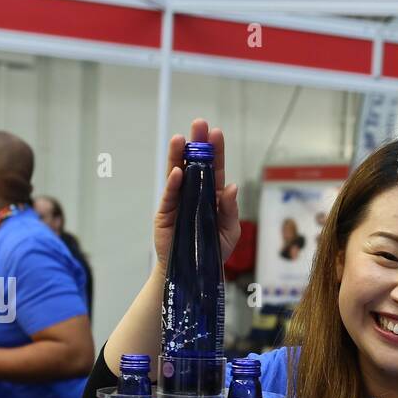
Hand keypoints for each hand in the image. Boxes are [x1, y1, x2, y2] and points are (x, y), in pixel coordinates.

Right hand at [152, 118, 240, 275]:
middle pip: (195, 164)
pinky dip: (173, 183)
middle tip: (199, 124)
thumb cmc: (212, 252)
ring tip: (181, 138)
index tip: (216, 133)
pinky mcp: (165, 213)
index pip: (214, 169)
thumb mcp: (229, 233)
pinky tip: (178, 170)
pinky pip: (169, 196)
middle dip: (197, 144)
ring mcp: (178, 201)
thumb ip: (230, 211)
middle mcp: (194, 194)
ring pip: (178, 174)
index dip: (215, 151)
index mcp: (213, 196)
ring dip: (179, 155)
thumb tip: (232, 187)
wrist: (192, 273)